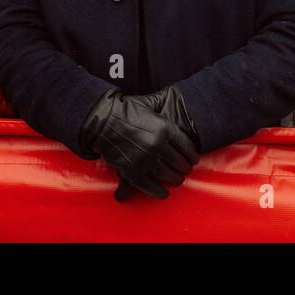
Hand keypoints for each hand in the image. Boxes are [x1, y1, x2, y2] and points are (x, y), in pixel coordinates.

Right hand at [80, 87, 199, 200]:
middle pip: (180, 163)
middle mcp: (158, 145)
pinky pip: (151, 187)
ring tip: (176, 180)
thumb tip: (174, 101)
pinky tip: (164, 192)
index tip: (193, 159)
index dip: (192, 155)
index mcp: (164, 128)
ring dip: (175, 180)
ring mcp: (145, 160)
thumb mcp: (148, 105)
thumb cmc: (124, 110)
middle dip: (184, 169)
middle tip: (184, 170)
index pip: (187, 147)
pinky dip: (159, 192)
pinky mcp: (133, 172)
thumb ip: (163, 108)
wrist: (101, 120)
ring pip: (169, 176)